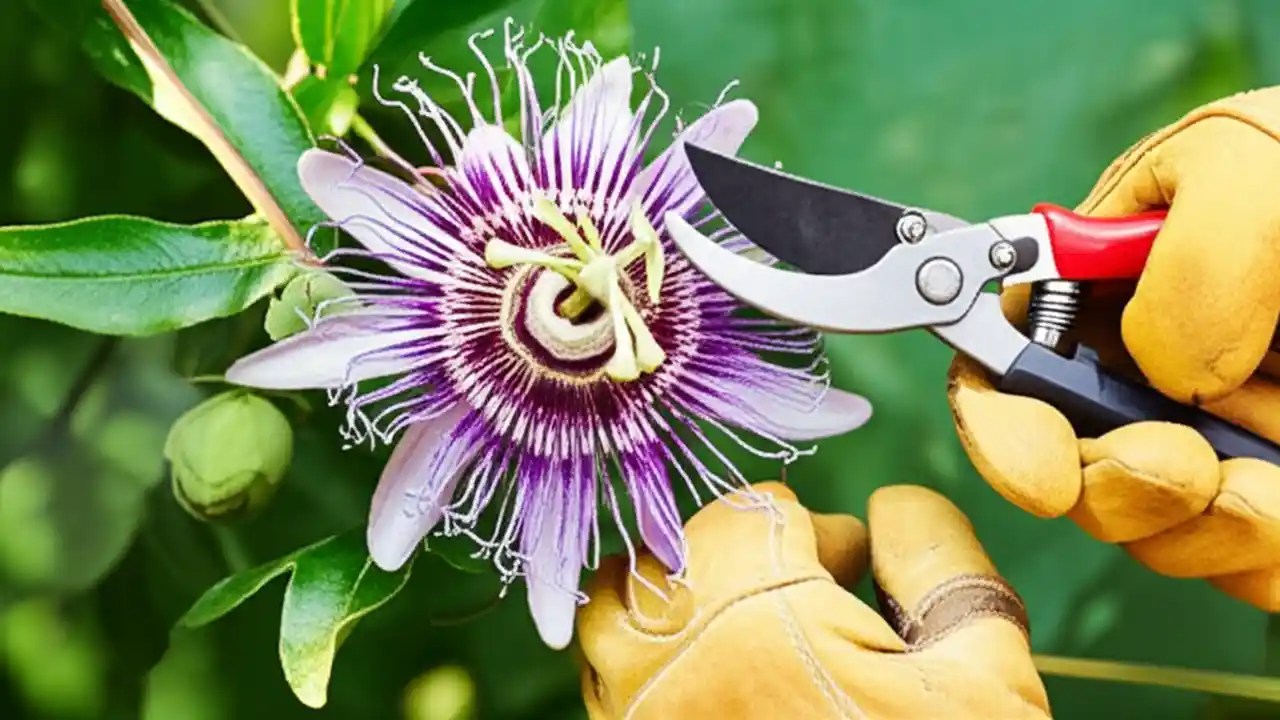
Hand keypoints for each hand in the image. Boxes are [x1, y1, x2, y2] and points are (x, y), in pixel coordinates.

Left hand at [577, 482, 1050, 718]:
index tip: (858, 573)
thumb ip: (942, 568)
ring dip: (675, 596)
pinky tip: (722, 690)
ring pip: (614, 609)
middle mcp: (671, 668)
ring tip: (748, 630)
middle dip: (743, 554)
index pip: (751, 513)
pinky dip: (648, 658)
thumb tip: (893, 504)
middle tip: (810, 600)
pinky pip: (603, 680)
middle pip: (674, 548)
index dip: (816, 530)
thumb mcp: (986, 684)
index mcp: (759, 627)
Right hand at [948, 87, 1279, 608]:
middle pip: (1068, 469)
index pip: (1003, 367)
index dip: (997, 426)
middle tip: (1187, 465)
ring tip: (1274, 477)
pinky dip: (1262, 553)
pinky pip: (1243, 561)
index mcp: (1105, 285)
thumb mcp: (1251, 165)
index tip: (1042, 476)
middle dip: (1117, 485)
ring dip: (1207, 519)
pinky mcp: (1275, 491)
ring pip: (1154, 529)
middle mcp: (1146, 371)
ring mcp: (1217, 437)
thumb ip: (1181, 255)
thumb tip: (1160, 369)